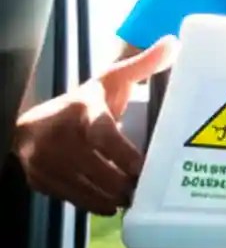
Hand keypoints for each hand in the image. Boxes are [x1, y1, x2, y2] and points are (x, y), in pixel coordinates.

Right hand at [13, 37, 176, 214]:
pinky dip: (94, 204)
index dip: (125, 156)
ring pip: (87, 190)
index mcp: (81, 112)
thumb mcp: (109, 81)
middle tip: (146, 188)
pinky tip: (110, 203)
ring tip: (133, 197)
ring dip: (113, 197)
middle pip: (100, 171)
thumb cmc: (81, 103)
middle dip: (126, 184)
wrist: (28, 124)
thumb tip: (174, 43)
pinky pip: (73, 200)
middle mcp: (58, 139)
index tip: (144, 168)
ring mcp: (45, 163)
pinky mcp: (39, 182)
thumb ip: (142, 64)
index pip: (104, 138)